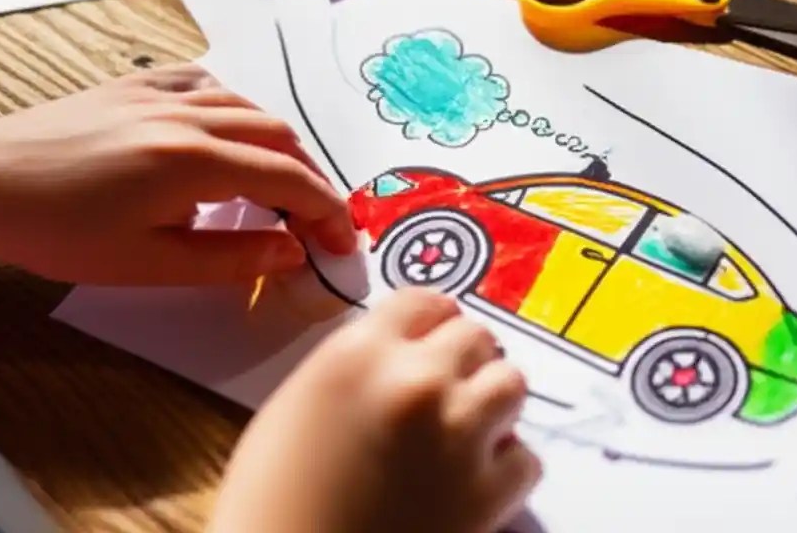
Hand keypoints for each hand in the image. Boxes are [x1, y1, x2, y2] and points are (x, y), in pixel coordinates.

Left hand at [0, 63, 355, 285]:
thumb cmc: (58, 233)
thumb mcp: (149, 263)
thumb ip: (231, 258)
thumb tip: (290, 251)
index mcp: (194, 162)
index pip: (289, 179)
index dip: (327, 212)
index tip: (342, 244)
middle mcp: (187, 116)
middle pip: (279, 135)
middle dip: (311, 179)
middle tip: (317, 223)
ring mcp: (160, 93)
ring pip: (247, 105)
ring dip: (277, 143)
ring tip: (279, 184)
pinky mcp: (134, 85)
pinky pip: (205, 83)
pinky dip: (234, 108)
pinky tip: (226, 131)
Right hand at [208, 289, 541, 532]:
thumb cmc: (270, 496)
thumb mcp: (297, 404)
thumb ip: (356, 367)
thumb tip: (402, 354)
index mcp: (360, 352)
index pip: (424, 301)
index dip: (431, 322)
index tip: (432, 339)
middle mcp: (418, 380)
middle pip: (475, 336)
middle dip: (464, 360)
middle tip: (448, 390)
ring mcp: (459, 434)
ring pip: (512, 383)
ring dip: (494, 401)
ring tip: (470, 428)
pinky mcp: (487, 494)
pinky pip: (526, 458)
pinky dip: (507, 467)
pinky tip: (475, 481)